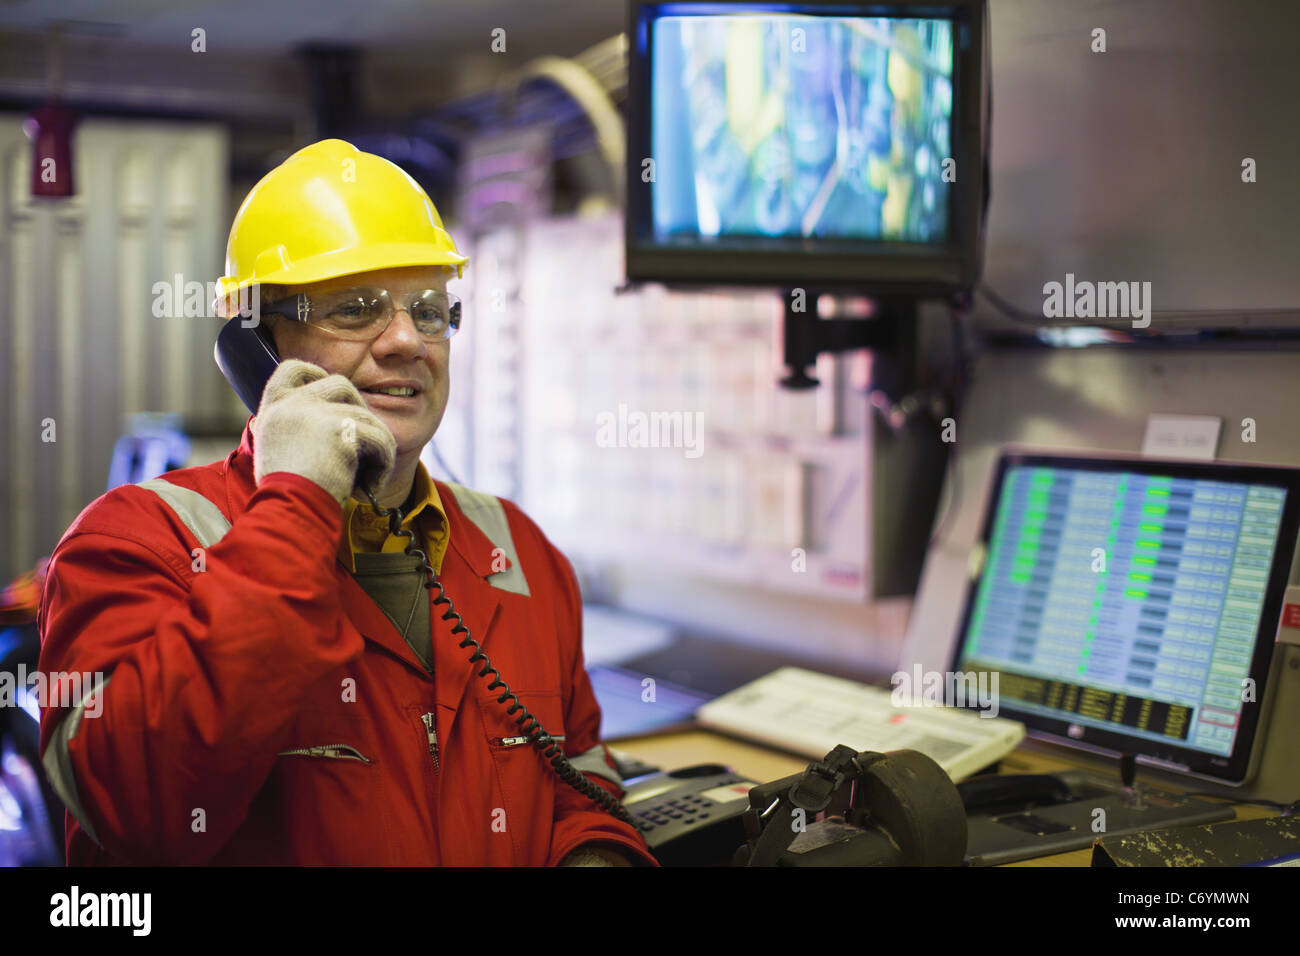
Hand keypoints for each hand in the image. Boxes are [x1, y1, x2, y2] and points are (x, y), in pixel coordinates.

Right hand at [251, 360, 396, 505]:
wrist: (287, 513)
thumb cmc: (286, 496)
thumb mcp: (278, 452)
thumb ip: (297, 429)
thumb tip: (332, 421)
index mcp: (273, 408)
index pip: (292, 367)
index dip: (317, 374)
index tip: (333, 399)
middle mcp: (292, 403)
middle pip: (341, 384)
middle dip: (360, 411)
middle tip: (363, 443)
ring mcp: (316, 412)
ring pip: (368, 415)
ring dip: (376, 446)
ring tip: (368, 477)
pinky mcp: (340, 428)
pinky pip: (380, 439)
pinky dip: (383, 463)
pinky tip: (370, 487)